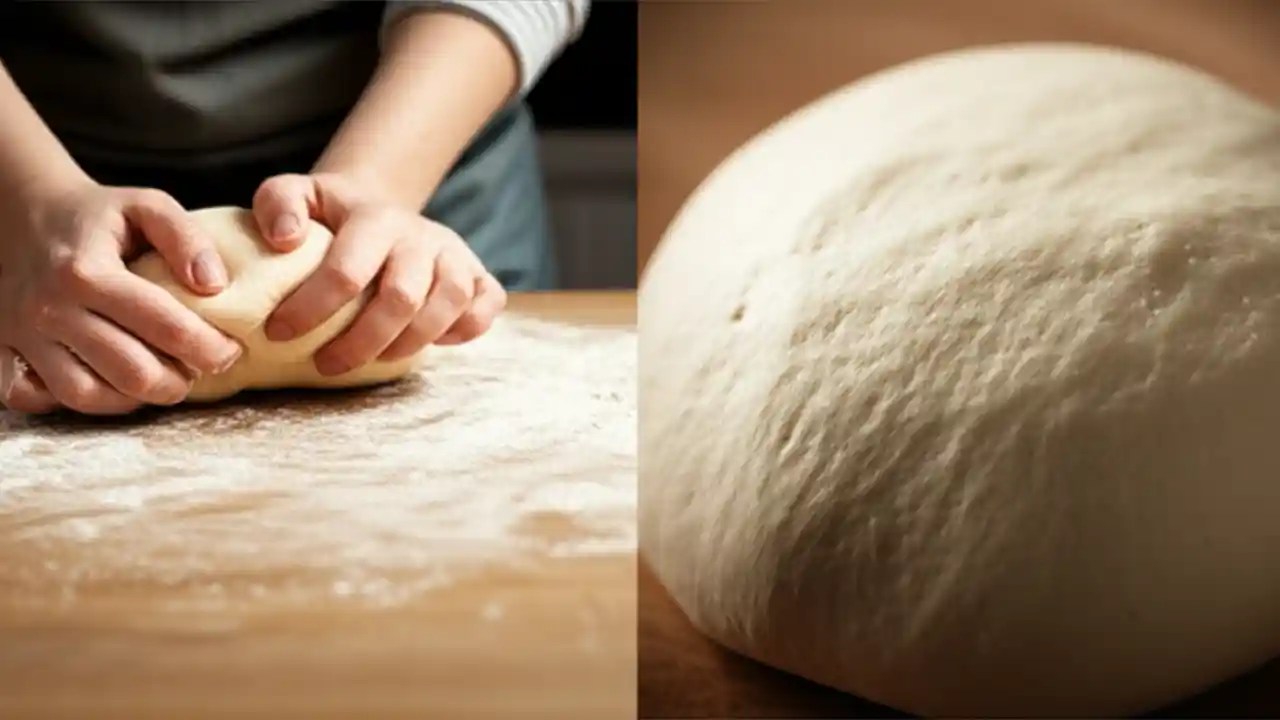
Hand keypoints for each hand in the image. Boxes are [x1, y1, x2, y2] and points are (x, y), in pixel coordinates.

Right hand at [0, 183, 242, 413]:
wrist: (23, 213)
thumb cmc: (96, 215)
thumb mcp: (145, 205)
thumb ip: (186, 238)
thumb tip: (215, 285)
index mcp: (87, 272)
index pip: (165, 328)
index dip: (210, 348)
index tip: (231, 352)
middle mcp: (50, 309)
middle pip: (130, 373)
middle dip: (178, 382)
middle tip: (197, 371)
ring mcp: (22, 335)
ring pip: (86, 395)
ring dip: (134, 399)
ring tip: (160, 380)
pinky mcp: (2, 350)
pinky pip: (37, 398)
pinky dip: (76, 401)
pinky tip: (106, 383)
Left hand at [250, 172, 505, 375]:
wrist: (381, 209)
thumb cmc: (331, 216)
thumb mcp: (296, 194)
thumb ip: (278, 204)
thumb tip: (286, 239)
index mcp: (376, 217)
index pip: (347, 271)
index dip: (311, 308)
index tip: (280, 333)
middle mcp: (422, 236)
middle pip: (402, 298)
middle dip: (360, 341)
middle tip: (326, 364)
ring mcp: (456, 256)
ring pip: (449, 305)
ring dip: (410, 343)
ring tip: (375, 360)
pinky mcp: (479, 274)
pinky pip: (487, 305)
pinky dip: (465, 329)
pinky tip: (432, 343)